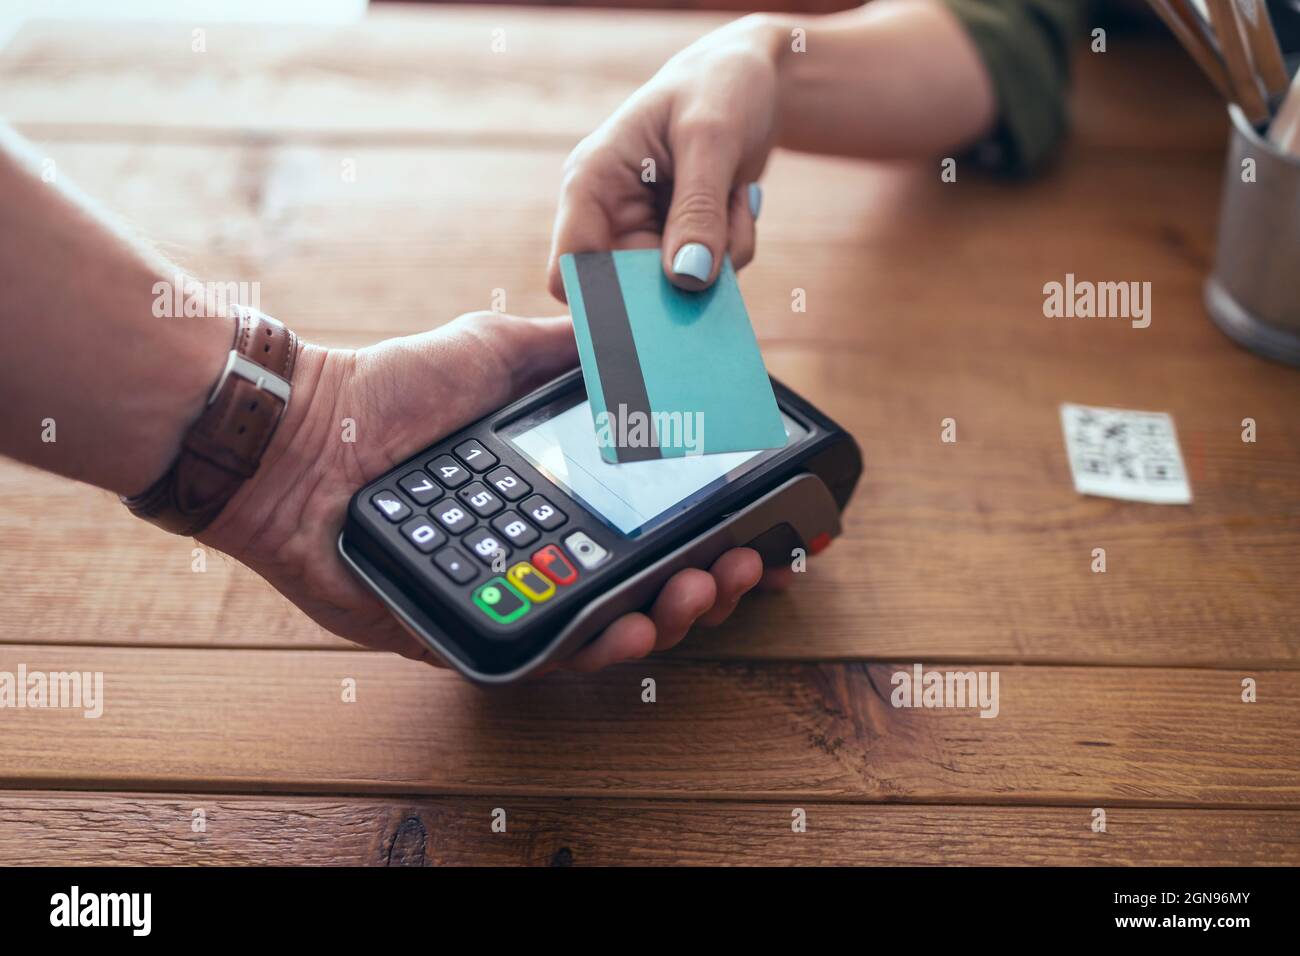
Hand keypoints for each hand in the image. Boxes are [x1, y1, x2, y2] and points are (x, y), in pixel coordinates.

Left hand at [201, 311, 771, 672]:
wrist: (304, 438)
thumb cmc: (390, 391)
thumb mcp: (493, 350)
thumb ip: (566, 347)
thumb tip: (641, 329)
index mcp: (554, 494)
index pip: (649, 524)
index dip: (710, 533)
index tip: (761, 531)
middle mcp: (540, 549)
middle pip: (644, 586)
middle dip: (706, 583)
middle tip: (740, 567)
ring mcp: (509, 593)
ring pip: (605, 630)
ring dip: (665, 618)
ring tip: (697, 592)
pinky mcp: (468, 632)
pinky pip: (540, 654)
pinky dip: (590, 646)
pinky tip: (627, 625)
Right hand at [548, 15, 782, 296]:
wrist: (753, 80)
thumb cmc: (719, 88)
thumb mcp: (710, 138)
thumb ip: (698, 209)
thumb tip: (687, 278)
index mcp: (592, 184)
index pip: (571, 266)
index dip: (603, 297)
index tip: (659, 298)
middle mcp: (610, 216)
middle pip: (629, 290)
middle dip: (682, 276)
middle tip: (723, 241)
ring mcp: (646, 233)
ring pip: (676, 289)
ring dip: (720, 258)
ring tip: (736, 197)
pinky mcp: (680, 243)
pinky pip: (706, 277)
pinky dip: (734, 251)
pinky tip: (740, 201)